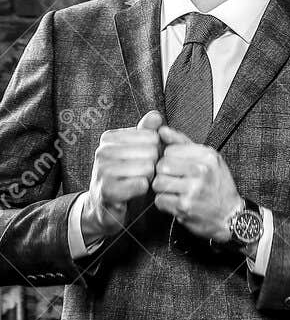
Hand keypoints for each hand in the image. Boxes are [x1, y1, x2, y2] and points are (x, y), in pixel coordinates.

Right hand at [85, 110, 162, 238]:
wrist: (104, 204)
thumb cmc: (124, 174)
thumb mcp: (135, 150)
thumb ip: (145, 132)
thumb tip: (156, 115)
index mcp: (109, 138)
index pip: (151, 136)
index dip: (156, 150)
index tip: (145, 158)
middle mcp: (103, 151)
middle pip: (151, 152)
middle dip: (154, 164)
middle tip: (143, 172)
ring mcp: (103, 170)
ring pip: (147, 168)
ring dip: (149, 177)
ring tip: (138, 180)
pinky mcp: (108, 189)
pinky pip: (141, 184)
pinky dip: (144, 189)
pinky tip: (135, 190)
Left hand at [152, 123, 241, 240]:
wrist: (232, 217)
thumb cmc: (218, 187)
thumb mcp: (209, 160)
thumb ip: (183, 143)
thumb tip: (161, 129)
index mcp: (207, 156)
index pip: (169, 150)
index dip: (171, 160)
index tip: (181, 169)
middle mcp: (202, 170)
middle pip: (161, 166)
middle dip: (165, 175)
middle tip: (178, 182)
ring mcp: (193, 189)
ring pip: (158, 183)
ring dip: (164, 190)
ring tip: (178, 192)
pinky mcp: (185, 206)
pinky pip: (160, 200)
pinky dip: (166, 204)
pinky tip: (179, 203)